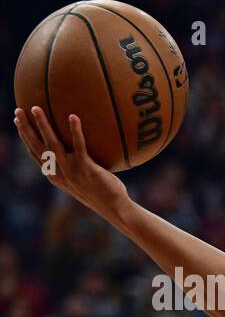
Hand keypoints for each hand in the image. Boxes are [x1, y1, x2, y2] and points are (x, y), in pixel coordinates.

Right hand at [13, 107, 128, 216]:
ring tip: (36, 108)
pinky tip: (73, 116)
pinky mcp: (85, 168)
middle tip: (18, 110)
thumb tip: (76, 149)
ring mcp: (71, 171)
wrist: (114, 208)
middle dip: (25, 128)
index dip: (25, 137)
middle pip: (36, 147)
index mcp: (55, 176)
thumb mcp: (81, 180)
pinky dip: (75, 130)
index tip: (18, 122)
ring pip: (52, 143)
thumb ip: (74, 166)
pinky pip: (79, 145)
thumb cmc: (102, 193)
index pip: (34, 153)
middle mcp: (59, 173)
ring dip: (42, 124)